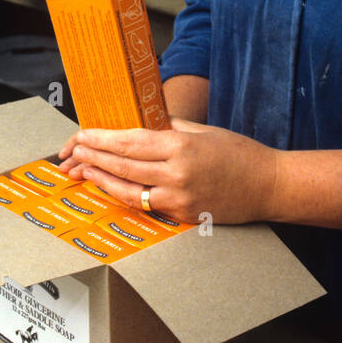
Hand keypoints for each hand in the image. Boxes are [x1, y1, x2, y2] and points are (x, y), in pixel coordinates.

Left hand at [57, 119, 278, 224]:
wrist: (268, 186)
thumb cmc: (239, 153)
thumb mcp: (203, 131)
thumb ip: (170, 129)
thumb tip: (139, 127)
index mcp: (181, 146)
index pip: (130, 141)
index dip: (101, 139)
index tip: (83, 135)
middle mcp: (177, 173)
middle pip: (123, 165)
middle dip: (93, 158)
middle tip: (72, 152)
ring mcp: (179, 198)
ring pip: (128, 191)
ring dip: (101, 180)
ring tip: (82, 171)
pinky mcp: (182, 215)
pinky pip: (146, 205)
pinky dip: (124, 195)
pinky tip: (110, 188)